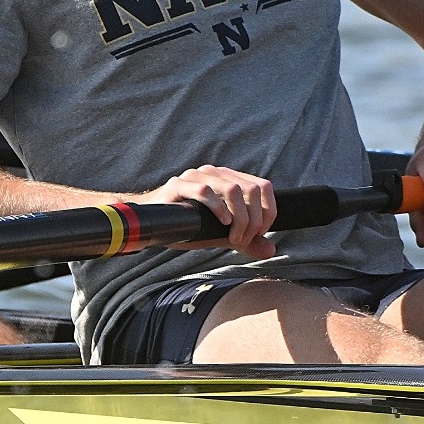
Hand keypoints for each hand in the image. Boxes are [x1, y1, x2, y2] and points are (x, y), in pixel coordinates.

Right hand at [145, 165, 276, 258]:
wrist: (153, 224)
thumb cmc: (188, 226)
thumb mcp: (221, 235)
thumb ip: (245, 241)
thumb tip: (270, 250)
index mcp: (228, 179)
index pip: (263, 187)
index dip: (268, 211)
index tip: (259, 234)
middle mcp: (214, 173)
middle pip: (251, 189)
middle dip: (254, 220)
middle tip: (243, 240)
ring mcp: (195, 176)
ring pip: (232, 189)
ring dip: (240, 217)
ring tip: (233, 237)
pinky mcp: (177, 185)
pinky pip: (205, 191)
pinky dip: (219, 209)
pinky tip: (222, 223)